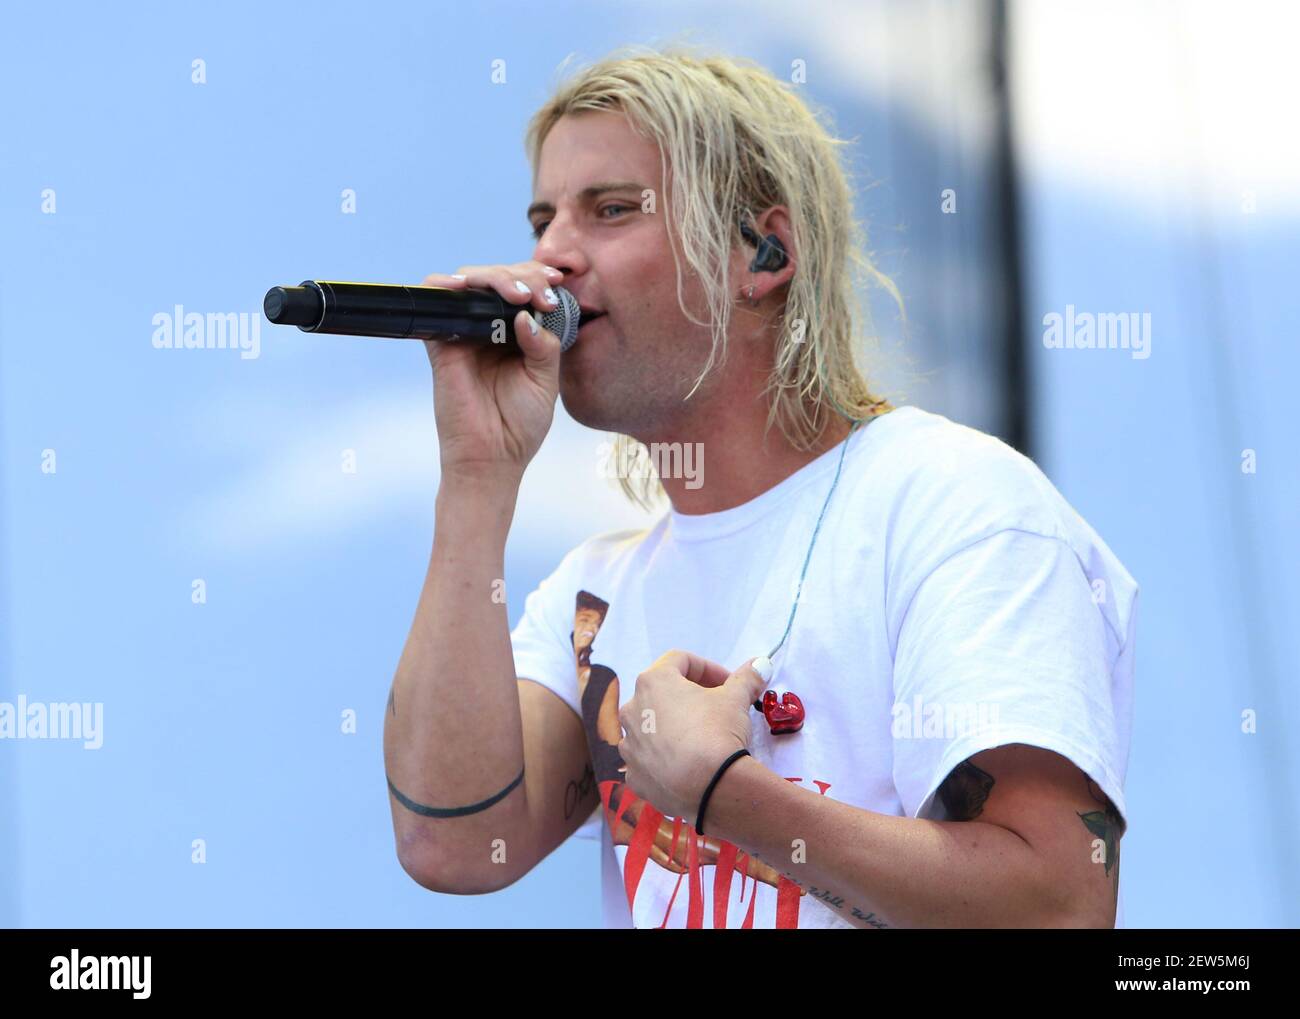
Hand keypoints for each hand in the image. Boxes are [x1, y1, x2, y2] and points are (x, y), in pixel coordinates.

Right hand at [419, 260, 567, 481]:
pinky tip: (464, 286)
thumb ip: (543, 345)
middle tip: (542, 294)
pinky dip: (443, 285)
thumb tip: (526, 314)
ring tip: (519, 296)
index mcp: (518, 333)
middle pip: (499, 279)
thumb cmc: (520, 425)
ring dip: (496, 278)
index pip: (524, 289)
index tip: (558, 285)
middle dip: (523, 276)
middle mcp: (489, 327)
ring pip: (471, 281)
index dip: (539, 279)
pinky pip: (435, 301)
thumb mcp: (546, 380)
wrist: (492, 458)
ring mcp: (465, 332)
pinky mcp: (442, 342)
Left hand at [616, 650, 772, 824]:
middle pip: (661, 693)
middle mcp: (633, 709)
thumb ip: (746, 677)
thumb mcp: (736, 699)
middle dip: (689, 697)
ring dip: (673, 727)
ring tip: (700, 739)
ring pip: (651, 727)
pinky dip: (664, 758)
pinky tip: (687, 765)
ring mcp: (629, 745)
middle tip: (716, 708)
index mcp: (653, 682)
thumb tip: (761, 664)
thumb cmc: (717, 731)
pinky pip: (648, 760)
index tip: (728, 683)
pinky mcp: (634, 775)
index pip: (679, 660)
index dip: (708, 668)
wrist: (709, 788)